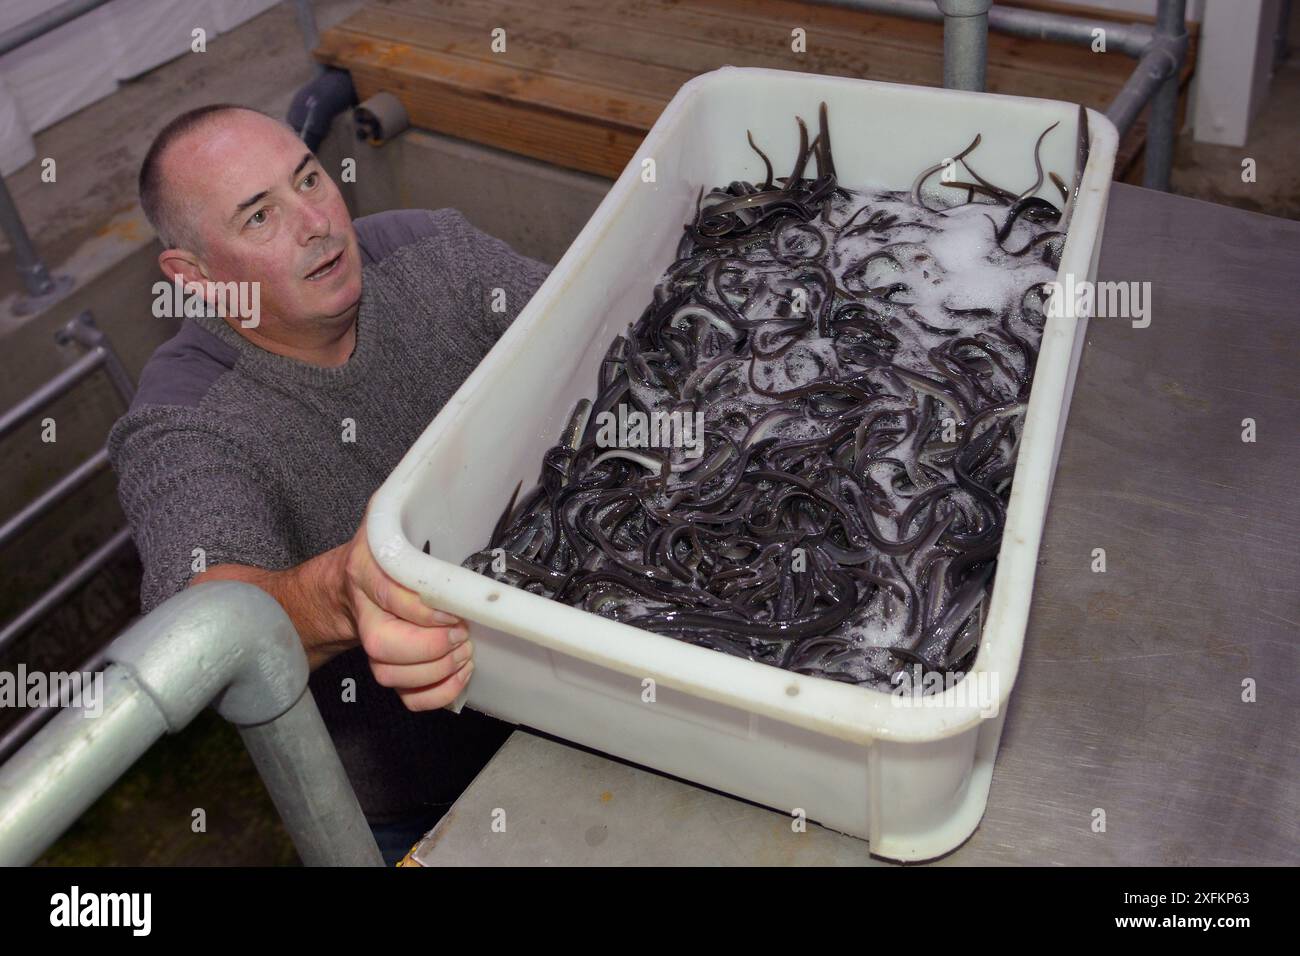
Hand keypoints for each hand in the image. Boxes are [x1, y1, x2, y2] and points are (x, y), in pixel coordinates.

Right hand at [339, 515, 473, 710]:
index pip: (389, 594)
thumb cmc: (382, 554)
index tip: (453, 612)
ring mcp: (372, 644)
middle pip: (383, 644)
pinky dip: (436, 694)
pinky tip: (456, 674)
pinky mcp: (386, 669)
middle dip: (430, 646)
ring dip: (437, 670)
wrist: (347, 588)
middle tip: (461, 633)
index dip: (423, 609)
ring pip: (390, 674)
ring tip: (463, 651)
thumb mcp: (392, 520)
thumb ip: (412, 504)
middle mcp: (364, 610)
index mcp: (366, 569)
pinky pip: (405, 698)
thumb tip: (446, 477)